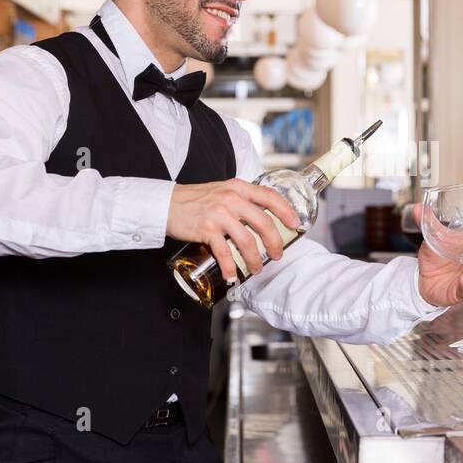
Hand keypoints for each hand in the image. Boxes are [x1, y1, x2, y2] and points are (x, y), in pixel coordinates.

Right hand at [167, 179, 301, 281]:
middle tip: (276, 254)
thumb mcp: (221, 191)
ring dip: (254, 259)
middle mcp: (231, 199)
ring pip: (247, 241)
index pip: (269, 196)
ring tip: (255, 268)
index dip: (286, 211)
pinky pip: (225, 253)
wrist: (166, 204)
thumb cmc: (194, 200)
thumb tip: (261, 217)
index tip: (296, 224)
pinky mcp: (206, 229)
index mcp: (238, 187)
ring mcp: (219, 214)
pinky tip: (231, 275)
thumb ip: (240, 199)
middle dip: (274, 243)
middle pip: (263, 223)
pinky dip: (230, 267)